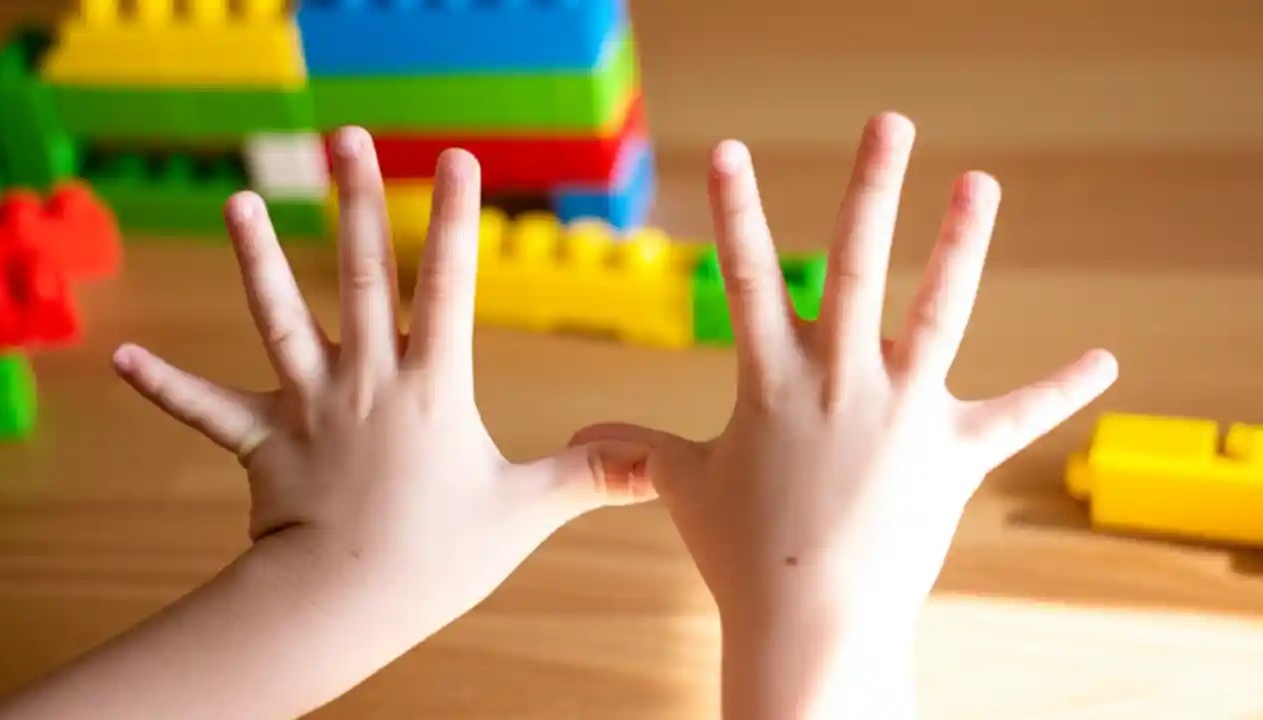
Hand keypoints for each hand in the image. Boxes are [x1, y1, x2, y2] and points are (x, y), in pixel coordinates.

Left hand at [104, 129, 654, 714]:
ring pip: (278, 320)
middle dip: (359, 202)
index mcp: (430, 387)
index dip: (454, 219)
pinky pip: (207, 410)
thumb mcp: (524, 512)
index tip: (453, 158)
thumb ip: (592, 476)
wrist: (340, 603)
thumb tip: (663, 464)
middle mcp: (366, 381)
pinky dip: (164, 386)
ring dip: (259, 260)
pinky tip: (119, 359)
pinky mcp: (262, 442)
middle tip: (346, 139)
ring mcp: (308, 407)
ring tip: (238, 204)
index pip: (447, 287)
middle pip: (362, 277)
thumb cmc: (436, 560)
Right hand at [572, 113, 1117, 718]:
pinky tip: (1105, 361)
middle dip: (871, 187)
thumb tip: (577, 445)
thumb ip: (637, 451)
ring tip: (978, 183)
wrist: (810, 623)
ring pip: (939, 312)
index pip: (746, 278)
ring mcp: (902, 413)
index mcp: (772, 380)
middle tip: (890, 124)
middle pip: (857, 266)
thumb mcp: (685, 489)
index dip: (733, 211)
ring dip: (961, 243)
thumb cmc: (740, 554)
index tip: (726, 151)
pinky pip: (1016, 415)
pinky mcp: (952, 454)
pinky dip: (1062, 388)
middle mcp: (840, 381)